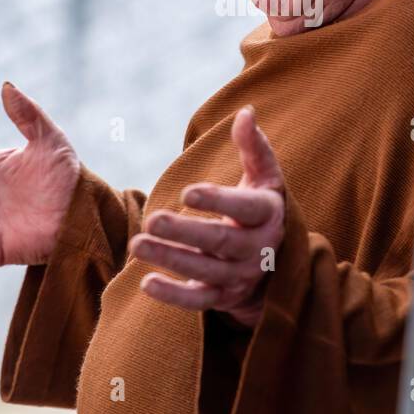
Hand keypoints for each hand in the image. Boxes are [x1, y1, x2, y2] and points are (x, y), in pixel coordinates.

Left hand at [130, 106, 285, 328]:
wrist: (276, 263)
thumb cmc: (260, 207)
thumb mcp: (264, 177)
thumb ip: (254, 147)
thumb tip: (245, 112)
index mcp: (267, 214)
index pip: (246, 207)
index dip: (218, 201)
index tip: (187, 191)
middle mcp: (257, 248)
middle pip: (221, 241)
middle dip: (186, 231)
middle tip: (152, 218)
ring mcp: (240, 276)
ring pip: (206, 270)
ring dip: (171, 259)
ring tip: (137, 244)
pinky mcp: (223, 297)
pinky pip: (198, 302)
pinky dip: (173, 297)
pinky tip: (146, 282)